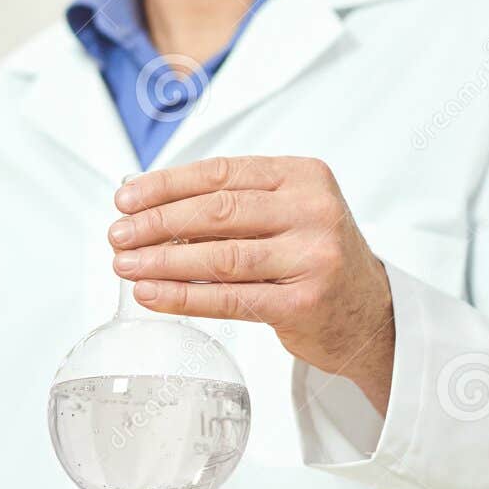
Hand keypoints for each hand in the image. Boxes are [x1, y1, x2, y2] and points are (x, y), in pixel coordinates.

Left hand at [108, 156, 396, 414]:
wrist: (368, 315)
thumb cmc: (315, 260)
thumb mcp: (286, 215)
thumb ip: (233, 206)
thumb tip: (150, 209)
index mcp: (303, 176)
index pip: (221, 172)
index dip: (166, 184)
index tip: (127, 198)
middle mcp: (313, 210)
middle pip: (216, 210)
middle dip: (156, 222)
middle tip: (119, 234)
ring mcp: (312, 256)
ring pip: (219, 255)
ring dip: (162, 260)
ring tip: (126, 265)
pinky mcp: (303, 302)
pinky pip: (229, 298)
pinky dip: (183, 295)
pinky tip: (152, 293)